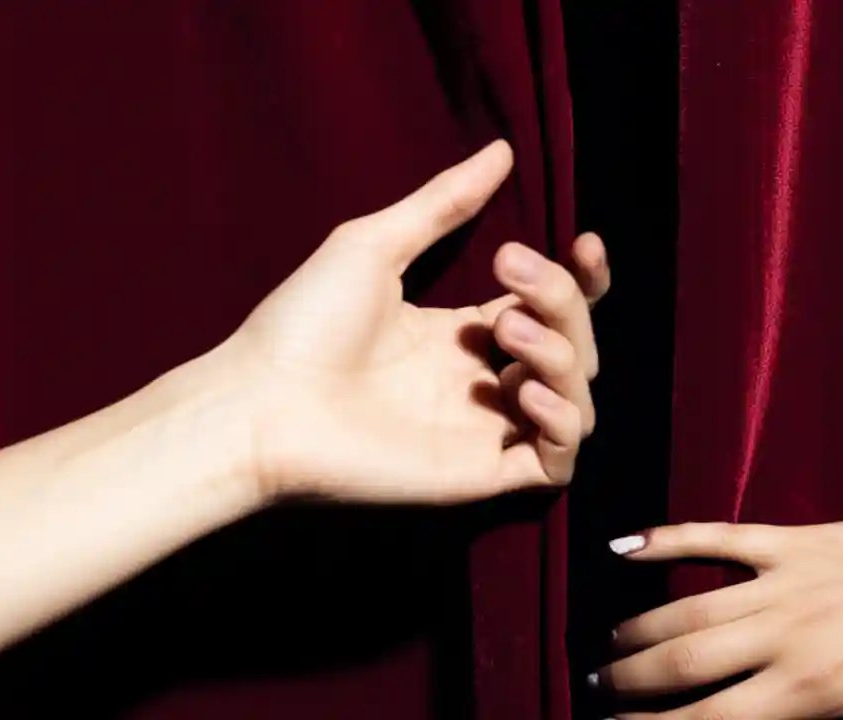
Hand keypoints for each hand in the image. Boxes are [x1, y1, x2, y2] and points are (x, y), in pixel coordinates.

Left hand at [209, 140, 609, 504]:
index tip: (583, 240)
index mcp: (463, 333)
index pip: (554, 308)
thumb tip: (501, 148)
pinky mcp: (481, 475)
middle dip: (562, 303)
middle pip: (574, 344)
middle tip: (508, 275)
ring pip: (577, 401)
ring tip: (506, 332)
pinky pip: (557, 462)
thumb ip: (443, 203)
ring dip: (563, 356)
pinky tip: (526, 390)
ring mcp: (485, 431)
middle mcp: (483, 382)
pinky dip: (563, 424)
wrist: (259, 404)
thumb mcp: (376, 244)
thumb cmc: (302, 325)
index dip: (581, 279)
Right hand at [597, 509, 842, 718]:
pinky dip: (667, 540)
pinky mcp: (795, 539)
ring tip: (608, 648)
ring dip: (639, 630)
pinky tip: (624, 547)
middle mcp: (786, 637)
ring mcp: (786, 582)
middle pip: (684, 664)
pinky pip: (717, 538)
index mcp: (811, 691)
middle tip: (595, 692)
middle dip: (629, 684)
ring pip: (689, 608)